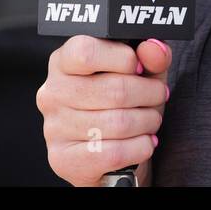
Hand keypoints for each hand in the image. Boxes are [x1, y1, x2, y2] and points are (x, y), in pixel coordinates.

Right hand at [36, 35, 172, 186]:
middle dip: (149, 93)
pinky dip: (140, 147)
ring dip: (148, 121)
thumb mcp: (139, 73)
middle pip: (114, 89)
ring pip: (119, 122)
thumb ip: (150, 56)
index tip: (139, 68)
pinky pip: (114, 153)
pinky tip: (143, 142)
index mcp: (64, 62)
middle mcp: (53, 92)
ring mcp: (54, 128)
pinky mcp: (63, 160)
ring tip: (151, 120)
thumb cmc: (120, 104)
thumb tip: (155, 49)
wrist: (106, 156)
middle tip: (158, 96)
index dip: (123, 58)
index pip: (86, 51)